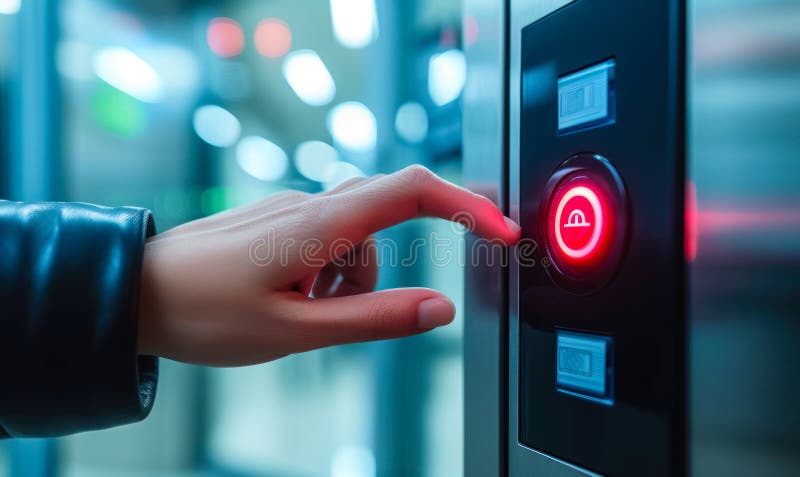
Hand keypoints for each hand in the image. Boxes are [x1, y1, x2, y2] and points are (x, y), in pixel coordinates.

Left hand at [137, 165, 519, 365]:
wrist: (133, 292)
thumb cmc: (202, 312)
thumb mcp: (296, 331)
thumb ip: (374, 319)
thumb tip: (440, 310)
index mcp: (320, 226)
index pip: (412, 192)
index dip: (466, 205)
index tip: (501, 231)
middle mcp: (310, 206)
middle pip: (386, 217)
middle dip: (381, 273)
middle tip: (336, 313)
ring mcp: (291, 211)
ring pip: (356, 241)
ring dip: (347, 283)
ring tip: (295, 316)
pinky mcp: (278, 223)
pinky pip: (327, 243)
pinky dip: (326, 277)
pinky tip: (287, 302)